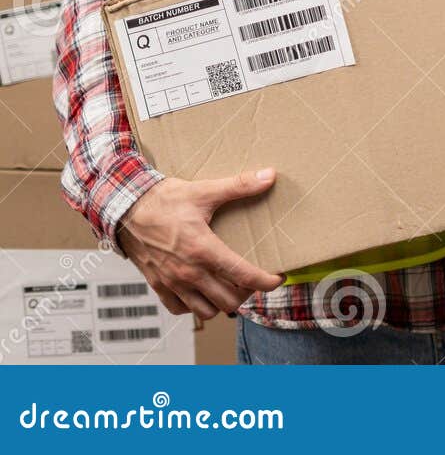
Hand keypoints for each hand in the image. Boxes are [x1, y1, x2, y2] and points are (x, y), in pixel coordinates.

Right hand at [117, 169, 284, 319]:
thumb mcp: (204, 190)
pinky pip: (179, 309)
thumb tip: (270, 175)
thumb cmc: (163, 199)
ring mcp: (171, 281)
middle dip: (247, 293)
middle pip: (228, 301)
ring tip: (229, 286)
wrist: (124, 207)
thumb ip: (240, 185)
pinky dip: (194, 306)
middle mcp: (188, 272)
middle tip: (252, 278)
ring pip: (205, 311)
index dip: (266, 282)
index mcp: (203, 249)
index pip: (244, 276)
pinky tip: (202, 291)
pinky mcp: (157, 285)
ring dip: (221, 303)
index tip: (278, 278)